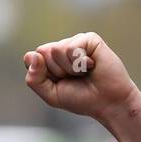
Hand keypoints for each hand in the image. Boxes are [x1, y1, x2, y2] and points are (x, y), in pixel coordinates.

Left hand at [23, 32, 140, 122]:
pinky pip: (72, 48)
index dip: (43, 74)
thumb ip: (34, 79)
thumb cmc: (81, 99)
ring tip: (84, 72)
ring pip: (56, 49)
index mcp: (51, 59)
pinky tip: (92, 66)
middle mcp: (62, 47)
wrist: (108, 102)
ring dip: (70, 68)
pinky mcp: (90, 39)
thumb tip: (32, 56)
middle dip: (56, 71)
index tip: (60, 83)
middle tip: (74, 78)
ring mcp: (76, 42)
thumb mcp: (51, 94)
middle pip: (43, 51)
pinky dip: (80, 63)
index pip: (32, 58)